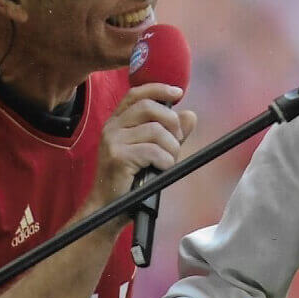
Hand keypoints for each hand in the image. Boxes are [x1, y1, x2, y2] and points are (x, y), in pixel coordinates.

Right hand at [90, 82, 196, 206]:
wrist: (108, 208)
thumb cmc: (130, 180)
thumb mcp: (153, 152)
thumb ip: (171, 133)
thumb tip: (190, 115)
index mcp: (118, 122)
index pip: (136, 93)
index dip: (159, 89)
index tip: (178, 93)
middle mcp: (112, 127)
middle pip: (148, 107)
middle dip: (172, 122)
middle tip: (177, 140)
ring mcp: (113, 141)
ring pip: (155, 130)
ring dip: (171, 147)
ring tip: (168, 161)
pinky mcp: (118, 157)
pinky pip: (153, 151)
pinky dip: (165, 160)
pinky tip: (162, 168)